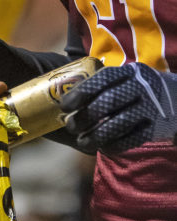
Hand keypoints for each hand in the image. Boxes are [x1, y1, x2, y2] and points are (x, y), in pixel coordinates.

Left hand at [58, 62, 176, 152]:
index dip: (81, 91)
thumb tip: (63, 100)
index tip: (64, 105)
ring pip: (118, 124)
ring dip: (95, 135)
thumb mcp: (128, 79)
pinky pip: (131, 140)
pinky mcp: (156, 128)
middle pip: (108, 101)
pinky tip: (102, 148)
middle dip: (84, 116)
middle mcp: (142, 87)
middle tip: (71, 125)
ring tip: (82, 141)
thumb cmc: (141, 91)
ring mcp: (151, 108)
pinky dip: (113, 146)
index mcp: (131, 72)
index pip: (104, 78)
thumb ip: (105, 86)